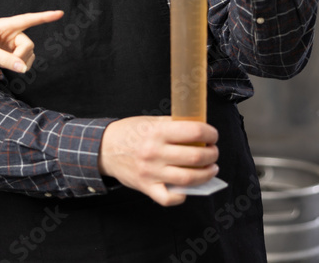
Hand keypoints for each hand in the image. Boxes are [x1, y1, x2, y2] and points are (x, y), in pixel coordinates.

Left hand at [0, 10, 63, 73]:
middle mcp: (9, 33)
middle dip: (22, 56)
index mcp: (4, 25)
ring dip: (22, 62)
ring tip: (6, 65)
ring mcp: (9, 43)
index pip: (29, 19)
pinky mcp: (7, 53)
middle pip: (28, 44)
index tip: (60, 13)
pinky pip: (22, 59)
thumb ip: (4, 59)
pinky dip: (20, 65)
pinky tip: (11, 68)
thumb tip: (23, 68)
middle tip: (12, 65)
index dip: (45, 17)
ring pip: (27, 53)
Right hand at [98, 116, 218, 205]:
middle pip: (195, 157)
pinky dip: (183, 196)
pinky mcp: (146, 187)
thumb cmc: (130, 133)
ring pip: (188, 178)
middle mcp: (154, 152)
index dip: (209, 134)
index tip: (212, 136)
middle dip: (212, 155)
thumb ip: (173, 124)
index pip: (193, 131)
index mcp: (157, 131)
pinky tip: (188, 188)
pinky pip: (169, 198)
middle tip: (213, 152)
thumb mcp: (151, 121)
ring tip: (211, 169)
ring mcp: (150, 172)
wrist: (104, 148)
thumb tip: (199, 129)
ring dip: (206, 174)